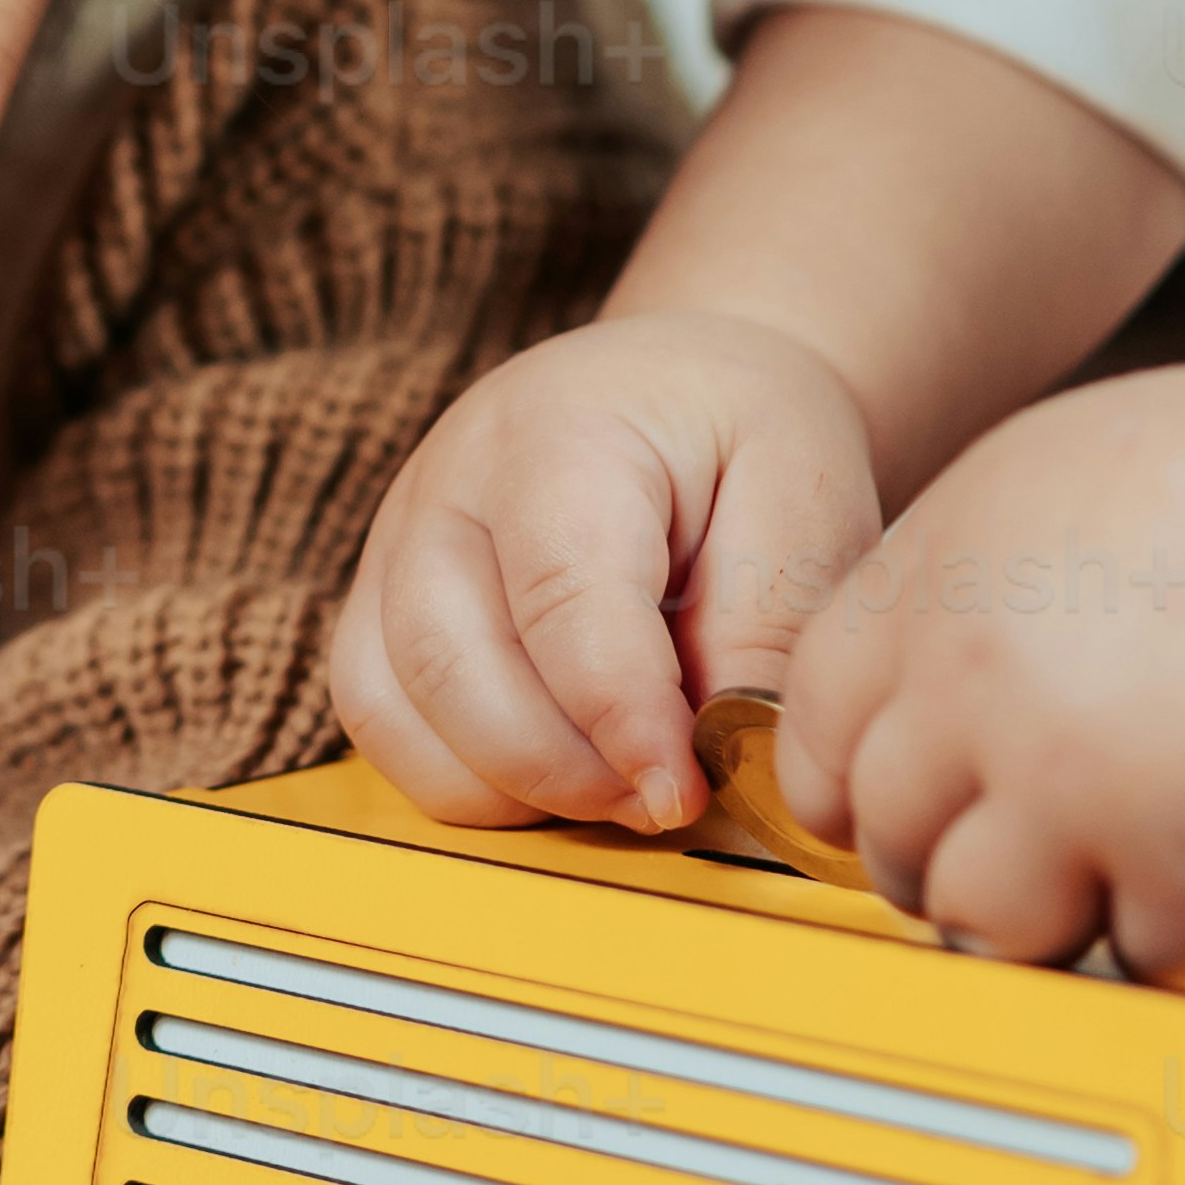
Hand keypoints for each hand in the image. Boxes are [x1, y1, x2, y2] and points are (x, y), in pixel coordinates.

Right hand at [332, 309, 886, 832]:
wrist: (671, 385)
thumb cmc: (741, 435)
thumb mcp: (808, 494)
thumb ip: (768, 623)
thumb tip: (728, 758)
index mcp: (559, 433)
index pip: (562, 598)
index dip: (617, 716)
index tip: (681, 792)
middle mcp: (447, 482)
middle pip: (451, 663)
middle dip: (562, 769)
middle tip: (663, 799)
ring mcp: (394, 540)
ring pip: (391, 706)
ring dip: (504, 783)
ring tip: (614, 785)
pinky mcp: (378, 598)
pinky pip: (376, 719)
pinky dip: (456, 777)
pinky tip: (552, 773)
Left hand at [772, 361, 1184, 971]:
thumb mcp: (1042, 480)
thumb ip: (950, 591)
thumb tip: (899, 702)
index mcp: (933, 592)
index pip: (814, 738)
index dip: (864, 782)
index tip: (917, 801)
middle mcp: (983, 696)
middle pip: (892, 845)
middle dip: (954, 855)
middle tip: (1038, 840)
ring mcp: (1084, 795)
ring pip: (987, 926)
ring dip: (1049, 912)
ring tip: (1127, 860)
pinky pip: (1134, 958)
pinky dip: (1181, 929)